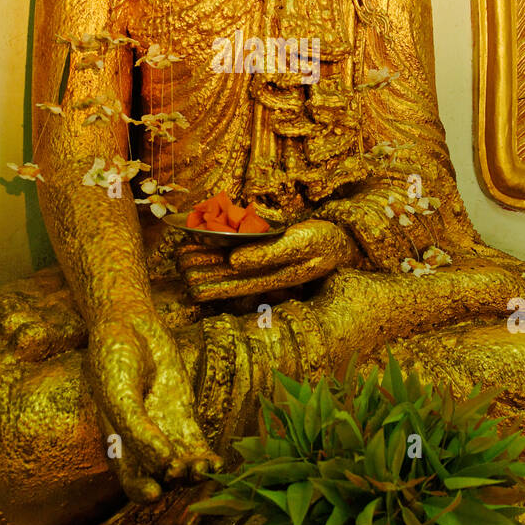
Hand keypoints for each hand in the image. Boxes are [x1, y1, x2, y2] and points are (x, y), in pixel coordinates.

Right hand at [89, 306, 221, 503]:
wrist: (128, 324)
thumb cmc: (113, 359)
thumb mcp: (119, 394)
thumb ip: (137, 430)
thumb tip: (164, 463)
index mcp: (118, 444)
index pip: (130, 481)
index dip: (142, 492)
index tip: (155, 492)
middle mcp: (141, 444)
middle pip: (161, 478)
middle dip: (173, 481)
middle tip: (180, 469)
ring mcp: (165, 431)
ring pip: (183, 465)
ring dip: (194, 473)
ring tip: (204, 468)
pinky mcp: (184, 417)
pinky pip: (196, 445)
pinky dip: (206, 457)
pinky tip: (216, 463)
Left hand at [176, 217, 359, 302]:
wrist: (348, 241)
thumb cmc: (326, 240)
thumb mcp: (302, 243)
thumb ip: (268, 253)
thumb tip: (234, 262)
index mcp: (274, 277)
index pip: (233, 283)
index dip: (208, 281)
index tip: (185, 277)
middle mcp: (268, 275)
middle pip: (227, 277)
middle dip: (201, 270)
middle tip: (176, 263)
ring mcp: (268, 266)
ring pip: (230, 268)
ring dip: (206, 261)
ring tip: (181, 256)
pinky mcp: (270, 254)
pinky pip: (239, 255)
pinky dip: (219, 250)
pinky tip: (204, 244)